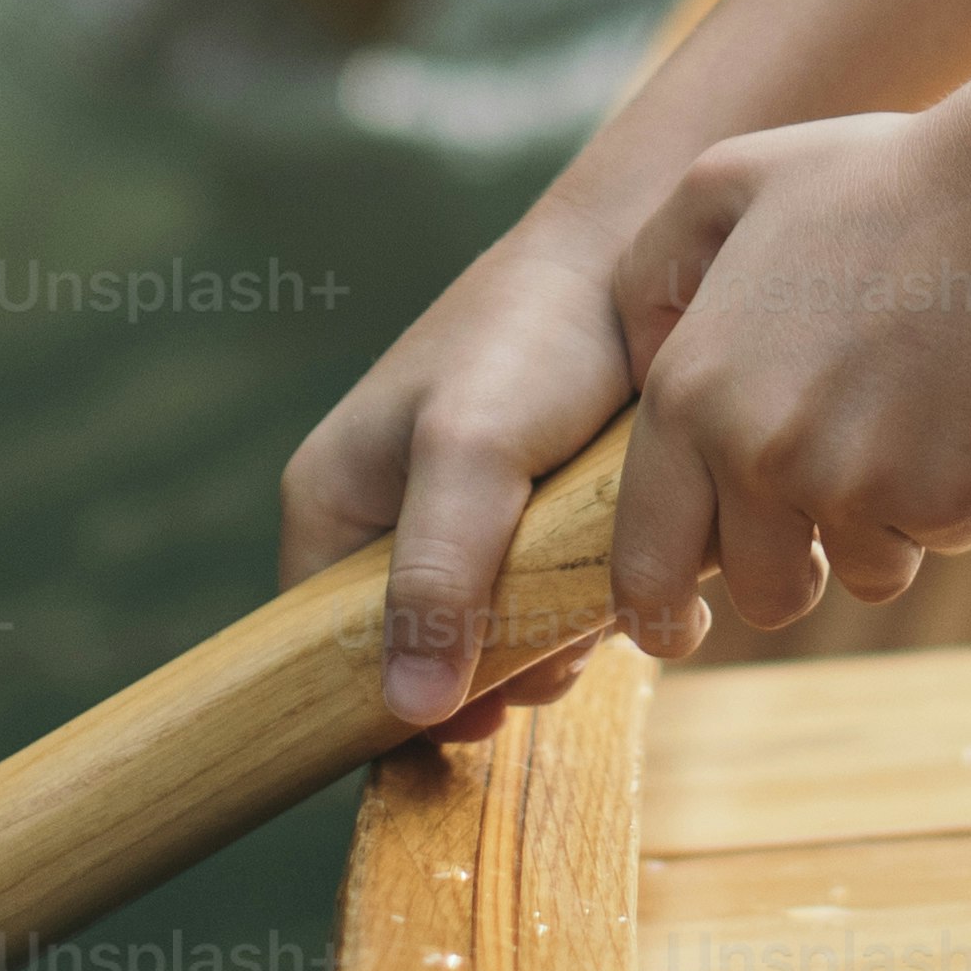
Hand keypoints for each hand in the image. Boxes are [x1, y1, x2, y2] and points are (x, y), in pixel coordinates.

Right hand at [280, 228, 637, 735]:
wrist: (640, 258)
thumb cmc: (534, 338)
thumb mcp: (470, 454)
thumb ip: (436, 577)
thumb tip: (410, 712)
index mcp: (332, 507)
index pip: (330, 656)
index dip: (400, 697)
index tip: (484, 707)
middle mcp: (390, 523)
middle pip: (427, 660)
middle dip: (502, 664)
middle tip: (561, 631)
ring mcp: (467, 524)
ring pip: (503, 639)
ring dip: (560, 636)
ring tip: (603, 583)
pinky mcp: (537, 518)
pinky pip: (556, 602)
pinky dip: (597, 600)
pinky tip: (638, 569)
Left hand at [608, 96, 970, 657]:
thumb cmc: (878, 182)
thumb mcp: (725, 183)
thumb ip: (655, 273)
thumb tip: (639, 369)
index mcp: (689, 396)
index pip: (645, 560)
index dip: (659, 614)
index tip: (681, 631)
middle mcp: (754, 454)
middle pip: (763, 592)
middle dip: (796, 571)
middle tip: (831, 509)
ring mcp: (848, 484)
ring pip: (862, 572)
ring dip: (889, 523)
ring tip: (913, 415)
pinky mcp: (939, 499)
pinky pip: (942, 537)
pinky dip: (959, 492)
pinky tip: (968, 404)